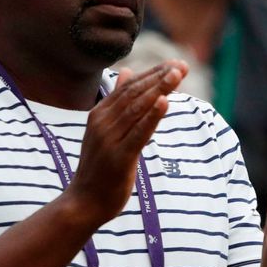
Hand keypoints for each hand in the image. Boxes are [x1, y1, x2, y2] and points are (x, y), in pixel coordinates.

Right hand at [65, 62, 185, 225]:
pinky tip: (165, 102)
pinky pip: (138, 133)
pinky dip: (152, 116)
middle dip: (160, 78)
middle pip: (135, 94)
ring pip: (138, 109)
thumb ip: (117, 101)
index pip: (129, 87)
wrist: (84, 202)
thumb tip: (127, 72)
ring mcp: (109, 139)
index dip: (152, 74)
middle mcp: (102, 122)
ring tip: (177, 75)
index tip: (175, 64)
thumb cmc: (99, 167)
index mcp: (100, 114)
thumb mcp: (105, 129)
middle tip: (182, 65)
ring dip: (159, 90)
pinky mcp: (119, 157)